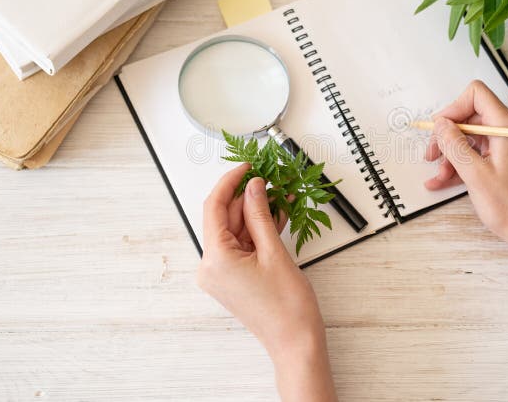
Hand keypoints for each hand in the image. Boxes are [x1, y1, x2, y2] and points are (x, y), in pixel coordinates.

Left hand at [197, 164, 336, 401]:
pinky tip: (277, 215)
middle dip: (248, 197)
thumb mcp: (274, 251)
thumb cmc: (287, 307)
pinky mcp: (233, 277)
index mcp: (215, 260)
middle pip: (225, 218)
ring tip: (280, 195)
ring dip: (256, 212)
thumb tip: (253, 187)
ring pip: (236, 230)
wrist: (296, 341)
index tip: (246, 167)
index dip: (230, 182)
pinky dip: (258, 230)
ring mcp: (221, 273)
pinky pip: (243, 245)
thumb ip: (260, 214)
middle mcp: (211, 267)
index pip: (214, 207)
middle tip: (270, 178)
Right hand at [425, 81, 507, 265]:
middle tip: (431, 156)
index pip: (476, 95)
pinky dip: (464, 163)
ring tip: (439, 176)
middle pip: (471, 118)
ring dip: (452, 154)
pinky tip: (444, 180)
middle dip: (448, 137)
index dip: (453, 109)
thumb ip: (454, 145)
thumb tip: (440, 125)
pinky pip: (481, 152)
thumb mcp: (475, 174)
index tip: (439, 130)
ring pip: (473, 138)